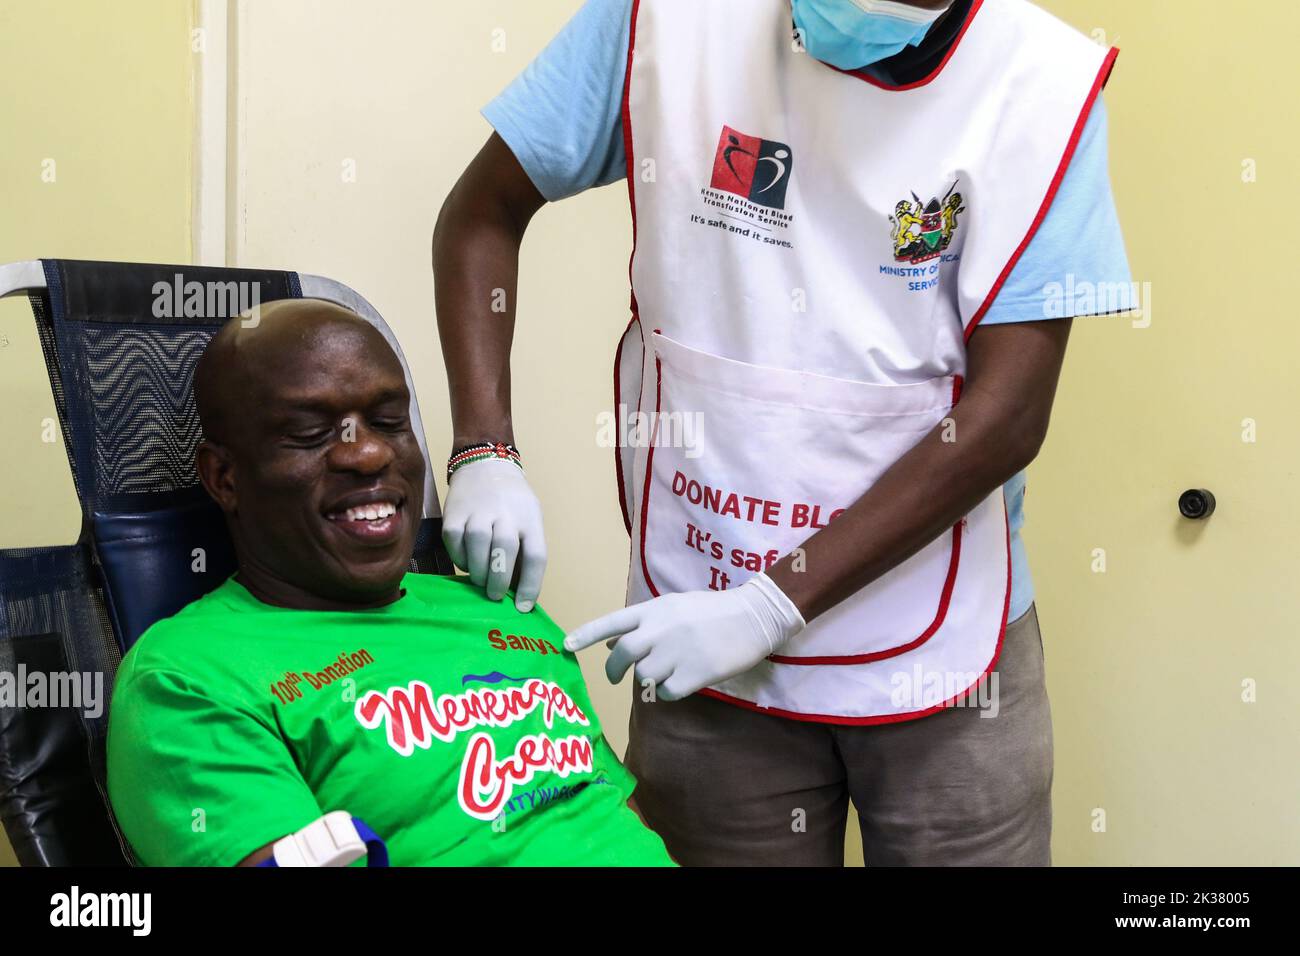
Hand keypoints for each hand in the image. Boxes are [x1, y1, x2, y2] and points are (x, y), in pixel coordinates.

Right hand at [442, 458, 545, 610]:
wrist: (484, 466)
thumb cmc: (512, 502)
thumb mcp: (529, 518)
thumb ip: (526, 549)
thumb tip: (518, 591)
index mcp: (530, 519)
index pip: (536, 556)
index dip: (531, 586)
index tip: (524, 608)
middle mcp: (505, 514)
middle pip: (505, 551)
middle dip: (500, 580)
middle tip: (496, 596)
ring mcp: (478, 511)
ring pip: (478, 546)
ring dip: (479, 571)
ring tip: (481, 581)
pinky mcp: (454, 514)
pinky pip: (455, 542)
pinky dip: (460, 558)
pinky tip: (467, 562)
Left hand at [563, 574, 804, 700]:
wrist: (754, 616)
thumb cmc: (714, 611)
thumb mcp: (676, 607)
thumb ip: (646, 623)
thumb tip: (613, 643)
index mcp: (655, 609)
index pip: (612, 622)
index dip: (586, 634)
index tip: (565, 645)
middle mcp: (661, 629)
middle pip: (622, 654)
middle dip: (613, 669)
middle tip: (614, 677)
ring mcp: (677, 652)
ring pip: (644, 676)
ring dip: (649, 680)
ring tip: (667, 672)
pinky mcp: (694, 673)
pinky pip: (667, 693)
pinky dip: (669, 693)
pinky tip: (683, 683)